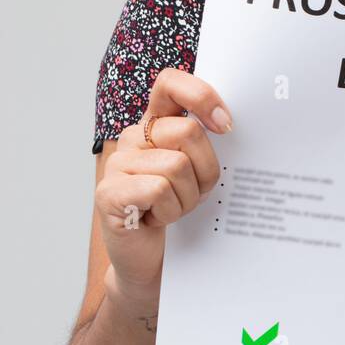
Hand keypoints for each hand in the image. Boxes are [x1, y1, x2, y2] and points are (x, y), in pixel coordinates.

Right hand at [95, 68, 231, 294]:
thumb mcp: (199, 171)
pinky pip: (158, 190)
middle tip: (196, 192)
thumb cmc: (179, 210)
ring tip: (173, 209)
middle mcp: (134, 137)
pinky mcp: (109, 193)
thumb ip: (208, 142)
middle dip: (206, 169)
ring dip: (188, 198)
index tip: (226, 125)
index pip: (171, 83)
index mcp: (156, 124)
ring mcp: (117, 164)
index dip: (201, 96)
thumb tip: (235, 124)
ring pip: (177, 166)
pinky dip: (170, 211)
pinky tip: (157, 219)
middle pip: (188, 132)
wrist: (152, 261)